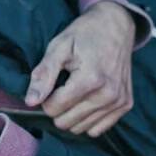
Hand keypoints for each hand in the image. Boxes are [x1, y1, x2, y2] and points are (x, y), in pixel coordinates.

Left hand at [24, 0, 135, 137]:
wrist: (115, 26)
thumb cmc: (83, 35)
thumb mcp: (58, 48)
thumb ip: (43, 75)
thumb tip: (30, 102)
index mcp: (90, 80)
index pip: (53, 109)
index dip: (46, 97)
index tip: (53, 82)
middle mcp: (108, 95)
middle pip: (65, 122)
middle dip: (58, 107)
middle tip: (64, 86)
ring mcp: (119, 102)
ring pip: (80, 129)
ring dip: (72, 114)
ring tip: (77, 90)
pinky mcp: (125, 105)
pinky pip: (97, 130)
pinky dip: (88, 119)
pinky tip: (87, 100)